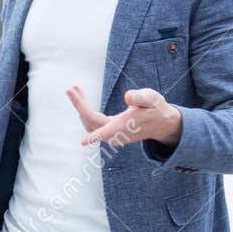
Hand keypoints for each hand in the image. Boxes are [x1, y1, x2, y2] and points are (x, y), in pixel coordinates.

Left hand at [66, 85, 180, 148]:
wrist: (161, 124)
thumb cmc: (156, 109)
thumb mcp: (152, 98)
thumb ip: (141, 97)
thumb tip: (128, 97)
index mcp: (125, 126)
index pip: (107, 131)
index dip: (95, 137)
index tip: (83, 142)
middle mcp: (115, 133)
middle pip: (91, 122)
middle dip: (80, 106)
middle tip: (71, 89)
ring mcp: (111, 134)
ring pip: (89, 123)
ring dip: (80, 107)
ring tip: (75, 89)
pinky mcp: (109, 131)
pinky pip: (92, 122)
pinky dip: (85, 110)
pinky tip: (82, 97)